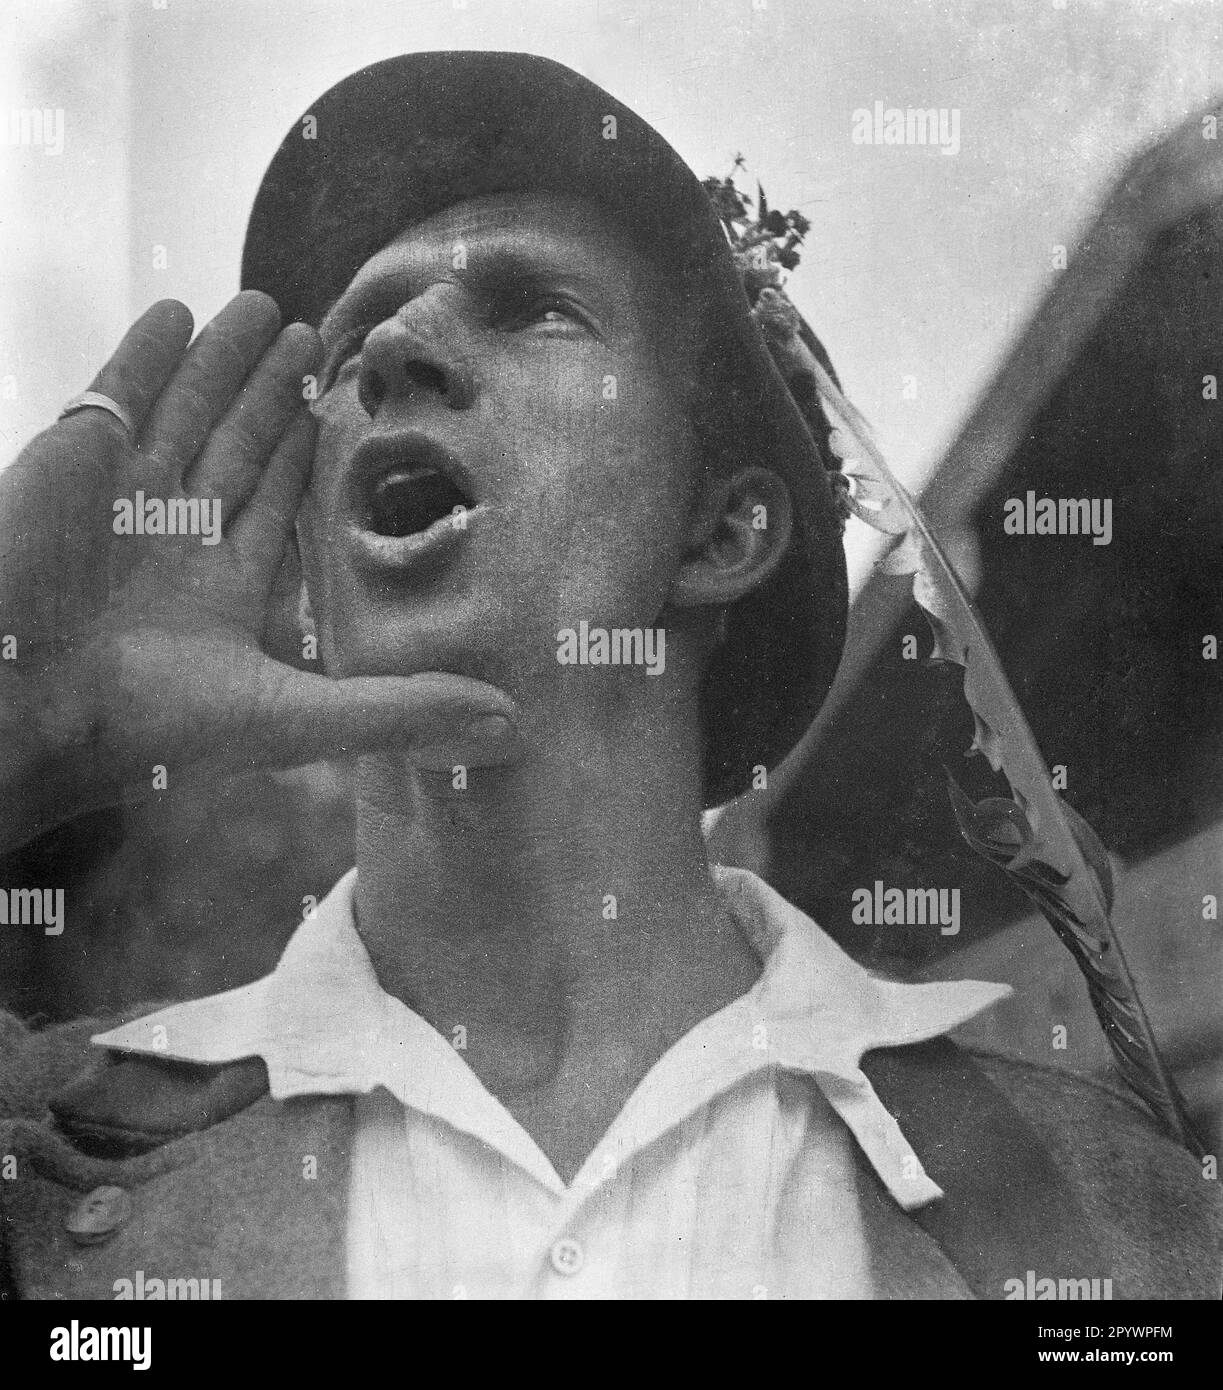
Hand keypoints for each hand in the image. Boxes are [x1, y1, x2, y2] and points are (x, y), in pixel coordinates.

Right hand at [0, 293, 519, 849]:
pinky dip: (144, 353)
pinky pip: (112, 392)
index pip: (269, 504)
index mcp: (217, 593)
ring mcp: (118, 497)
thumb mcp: (296, 717)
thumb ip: (401, 708)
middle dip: (270, 393)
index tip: (334, 411)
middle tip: (312, 335)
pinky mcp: (70, 459)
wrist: (29, 704)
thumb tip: (512, 725)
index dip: (299, 458)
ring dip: (222, 362)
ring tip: (265, 310)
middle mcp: (170, 539)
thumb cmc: (151, 727)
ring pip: (181, 410)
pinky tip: (178, 311)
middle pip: (232, 446)